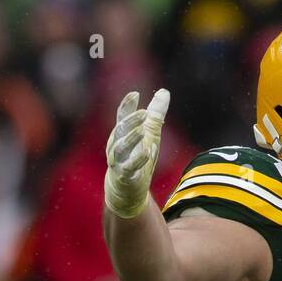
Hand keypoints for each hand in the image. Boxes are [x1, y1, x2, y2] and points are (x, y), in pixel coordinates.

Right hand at [105, 88, 170, 218]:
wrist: (126, 189)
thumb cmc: (136, 157)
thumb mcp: (149, 134)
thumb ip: (156, 114)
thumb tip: (165, 92)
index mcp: (121, 133)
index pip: (121, 116)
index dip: (126, 105)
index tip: (135, 94)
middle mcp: (116, 145)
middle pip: (120, 129)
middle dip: (131, 121)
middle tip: (144, 113)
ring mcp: (119, 161)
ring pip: (120, 148)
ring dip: (132, 139)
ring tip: (143, 130)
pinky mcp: (125, 176)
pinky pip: (129, 167)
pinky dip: (138, 160)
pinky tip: (147, 153)